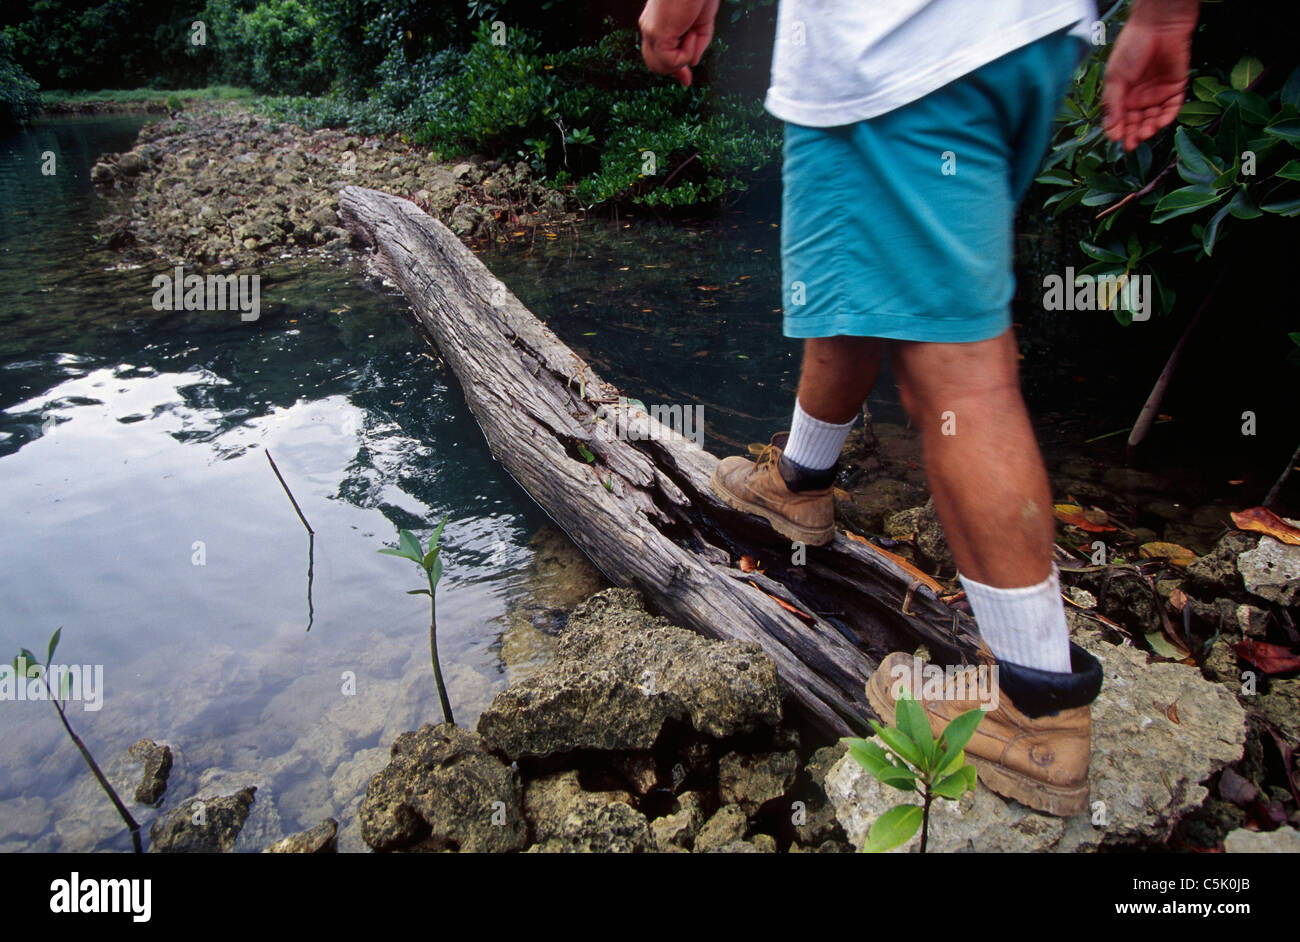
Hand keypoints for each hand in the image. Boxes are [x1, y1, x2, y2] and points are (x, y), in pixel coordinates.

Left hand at [638, 0, 719, 87]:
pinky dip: (685, 54)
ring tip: (692, 36)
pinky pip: (671, 61)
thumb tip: (691, 64)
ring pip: (661, 66)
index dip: (672, 69)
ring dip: (681, 60)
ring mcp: (651, 31)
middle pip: (654, 64)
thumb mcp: (702, 23)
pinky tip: (690, 34)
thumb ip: (697, 44)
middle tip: (687, 78)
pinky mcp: (658, 34)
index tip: (686, 80)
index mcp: (658, 23)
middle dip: (673, 71)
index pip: (657, 54)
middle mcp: (650, 28)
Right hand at [1103, 0, 1199, 150]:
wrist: (1158, 26)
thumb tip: (1110, 131)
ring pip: (1154, 119)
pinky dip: (1166, 118)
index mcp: (1122, 94)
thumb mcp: (1115, 78)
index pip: (1119, 118)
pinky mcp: (1175, 88)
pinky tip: (1159, 123)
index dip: (1118, 130)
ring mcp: (1158, 93)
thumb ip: (1113, 104)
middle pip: (1136, 122)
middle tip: (1131, 143)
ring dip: (1149, 128)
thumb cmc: (1132, 48)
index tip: (1117, 139)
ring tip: (1145, 133)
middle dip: (1134, 134)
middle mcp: (1139, 96)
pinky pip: (1172, 109)